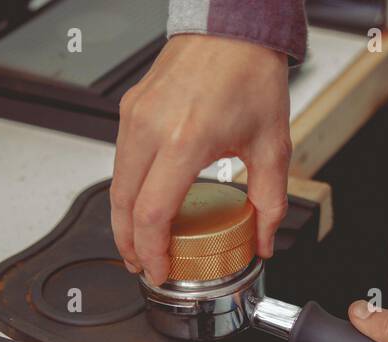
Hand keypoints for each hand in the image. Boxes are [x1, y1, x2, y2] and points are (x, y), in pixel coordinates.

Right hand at [111, 34, 291, 285]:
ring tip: (141, 243)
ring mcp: (135, 116)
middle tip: (143, 267)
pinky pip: (121, 160)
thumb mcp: (272, 142)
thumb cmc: (249, 71)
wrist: (231, 25)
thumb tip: (266, 238)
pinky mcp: (130, 108)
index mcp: (186, 140)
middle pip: (123, 205)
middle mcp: (152, 127)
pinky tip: (142, 204)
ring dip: (124, 219)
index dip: (152, 251)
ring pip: (116, 183)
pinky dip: (126, 190)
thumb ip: (270, 199)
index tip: (160, 271)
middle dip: (129, 245)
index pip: (152, 213)